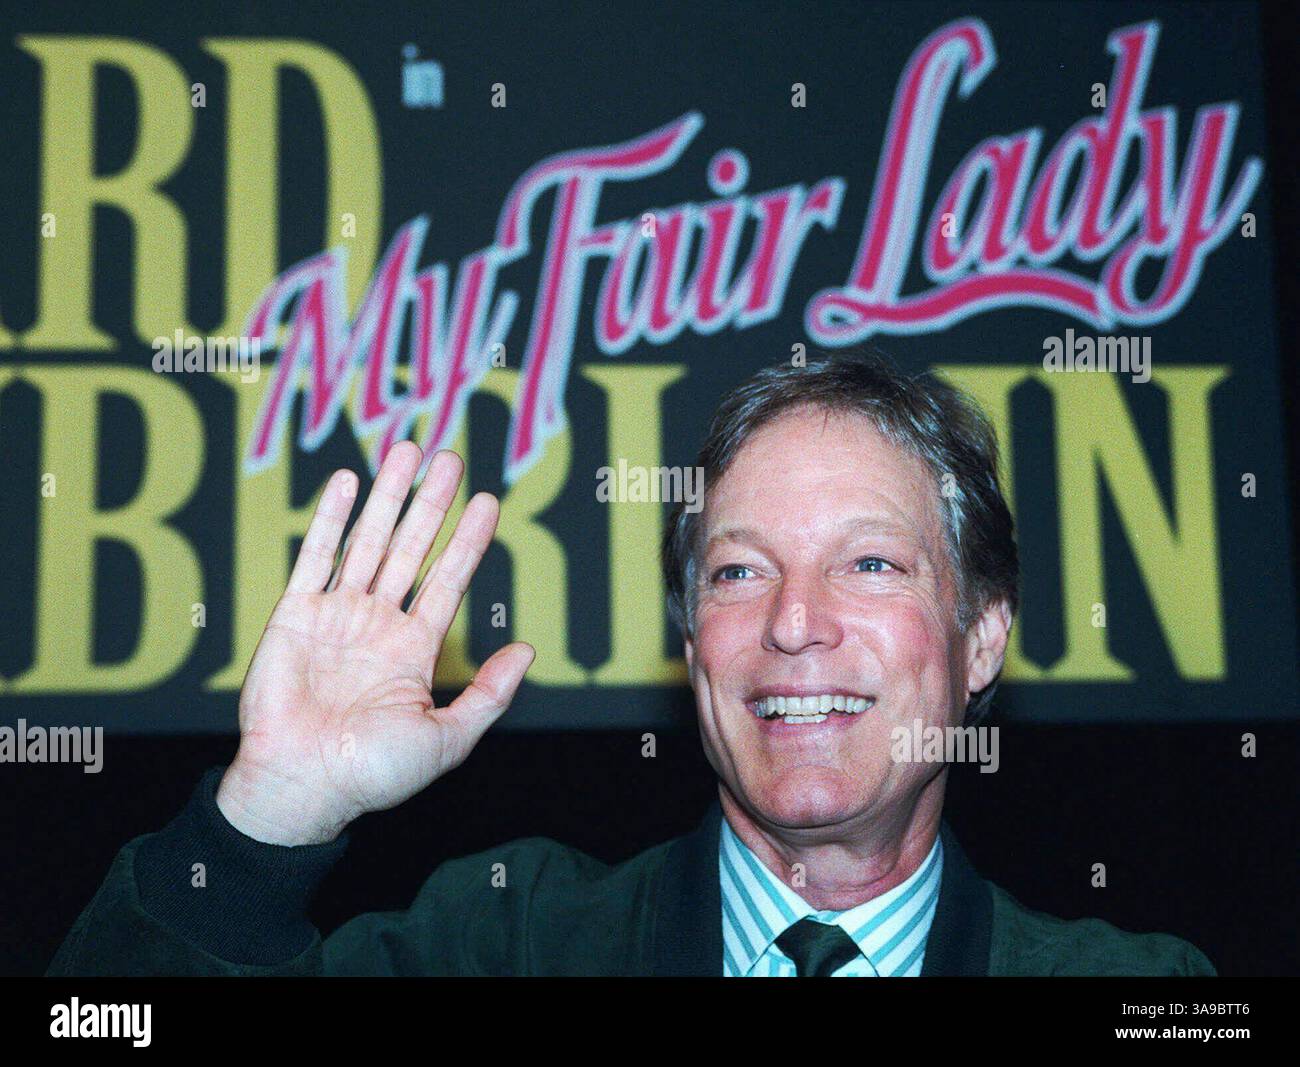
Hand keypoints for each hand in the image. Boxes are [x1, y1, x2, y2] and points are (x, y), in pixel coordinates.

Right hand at [216, 443, 533, 844]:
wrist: (303, 787)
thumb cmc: (374, 774)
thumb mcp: (449, 738)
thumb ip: (489, 694)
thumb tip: (527, 649)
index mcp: (413, 649)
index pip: (448, 580)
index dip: (468, 540)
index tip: (488, 501)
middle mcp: (377, 624)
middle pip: (411, 548)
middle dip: (431, 503)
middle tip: (450, 457)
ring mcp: (336, 615)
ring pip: (367, 541)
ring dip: (388, 496)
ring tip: (408, 451)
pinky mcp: (294, 614)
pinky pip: (315, 556)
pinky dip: (330, 518)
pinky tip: (347, 481)